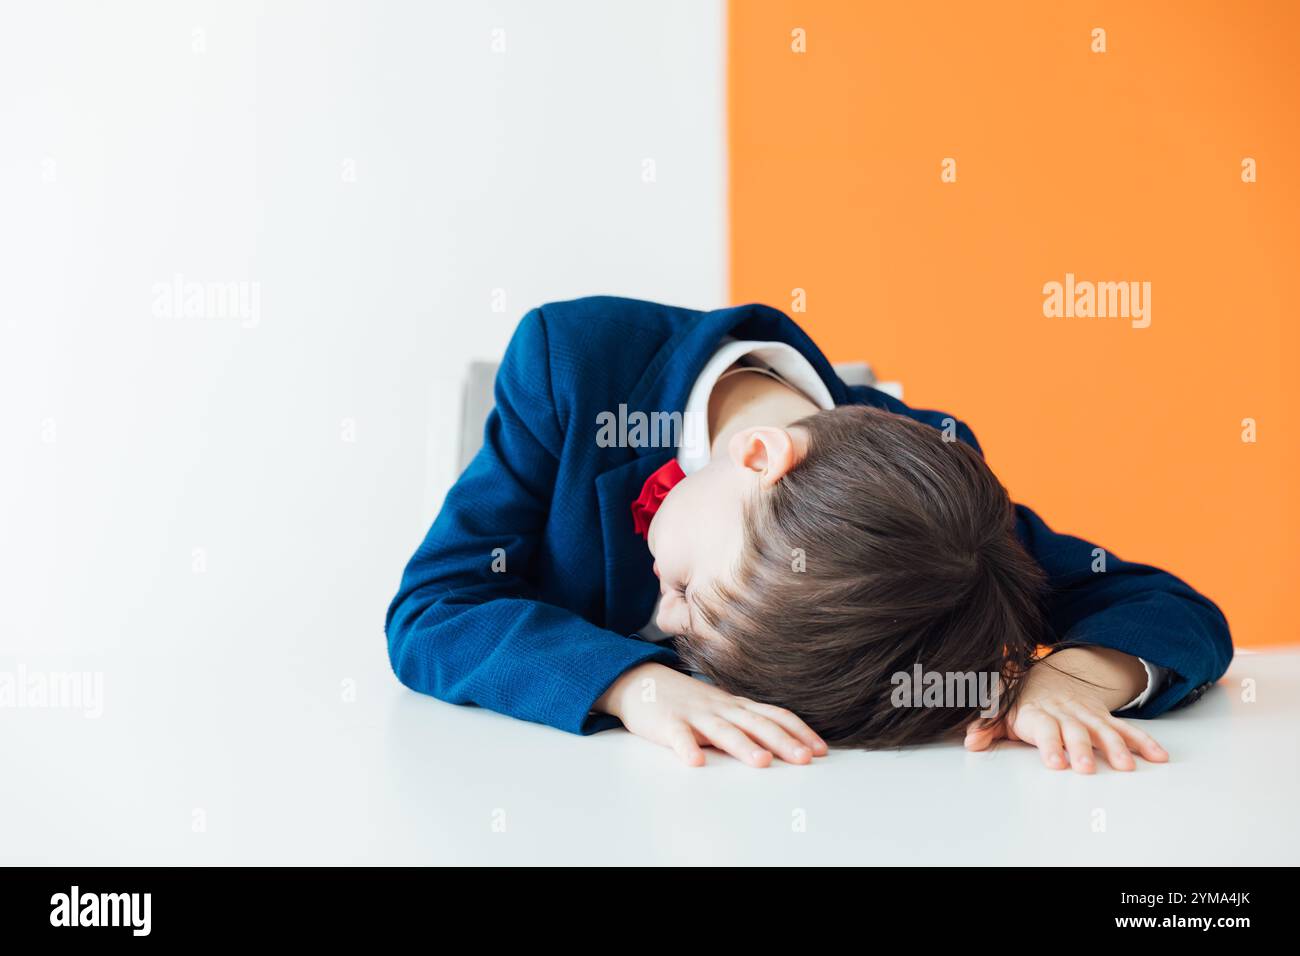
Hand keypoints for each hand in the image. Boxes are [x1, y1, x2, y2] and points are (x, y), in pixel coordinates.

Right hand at [596, 662, 828, 766]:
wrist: (640, 680)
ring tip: (761, 762)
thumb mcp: (721, 707)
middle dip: (782, 741)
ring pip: (721, 730)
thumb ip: (746, 721)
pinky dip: (686, 748)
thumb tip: (782, 741)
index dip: (799, 731)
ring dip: (742, 746)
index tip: (822, 749)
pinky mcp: (666, 723)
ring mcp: (693, 714)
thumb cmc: (685, 701)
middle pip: (755, 723)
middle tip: (806, 759)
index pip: (774, 715)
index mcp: (735, 705)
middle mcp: (720, 708)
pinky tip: (695, 762)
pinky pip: (676, 736)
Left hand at [963, 646, 1168, 772]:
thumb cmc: (1020, 699)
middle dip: (1083, 749)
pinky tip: (1158, 756)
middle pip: (1076, 731)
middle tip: (1087, 769)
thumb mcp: (1000, 709)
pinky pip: (1126, 729)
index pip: (1045, 728)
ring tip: (1127, 767)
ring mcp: (1086, 715)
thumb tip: (971, 742)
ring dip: (1116, 748)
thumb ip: (986, 725)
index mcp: (1037, 712)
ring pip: (1104, 730)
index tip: (1056, 763)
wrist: (1048, 673)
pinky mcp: (1103, 718)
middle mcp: (1064, 713)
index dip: (1051, 744)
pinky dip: (1143, 741)